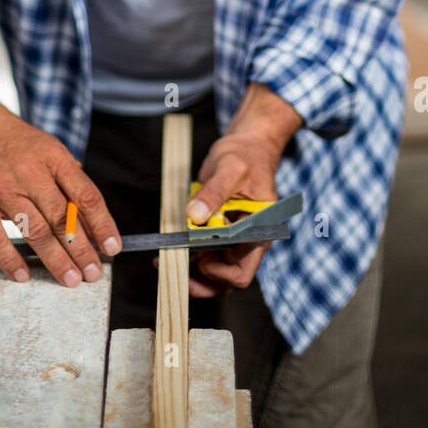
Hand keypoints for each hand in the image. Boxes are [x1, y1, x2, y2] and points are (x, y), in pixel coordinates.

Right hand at [0, 95, 120, 285]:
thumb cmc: (17, 143)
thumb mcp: (50, 150)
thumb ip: (68, 183)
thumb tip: (91, 224)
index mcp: (54, 158)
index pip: (86, 195)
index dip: (103, 224)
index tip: (112, 247)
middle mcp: (30, 173)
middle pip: (62, 219)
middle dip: (82, 250)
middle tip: (94, 273)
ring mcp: (3, 189)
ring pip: (34, 231)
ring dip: (56, 259)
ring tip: (70, 279)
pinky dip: (10, 259)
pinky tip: (23, 275)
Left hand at [184, 83, 302, 298]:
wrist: (248, 147)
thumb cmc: (245, 156)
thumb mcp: (230, 168)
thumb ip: (214, 192)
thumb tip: (195, 215)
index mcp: (260, 230)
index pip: (240, 268)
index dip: (216, 269)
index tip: (194, 254)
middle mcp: (251, 242)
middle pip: (230, 280)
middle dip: (203, 279)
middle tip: (175, 263)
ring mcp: (237, 242)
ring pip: (219, 277)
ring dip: (195, 275)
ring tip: (167, 262)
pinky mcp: (223, 237)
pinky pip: (210, 260)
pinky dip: (192, 261)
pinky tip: (170, 252)